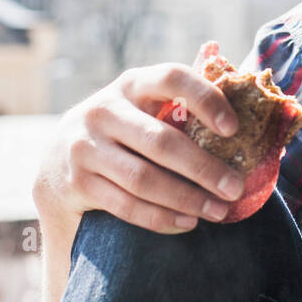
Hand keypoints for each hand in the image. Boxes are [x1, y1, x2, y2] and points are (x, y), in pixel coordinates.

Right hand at [34, 62, 244, 233]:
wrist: (54, 162)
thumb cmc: (122, 131)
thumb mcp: (141, 107)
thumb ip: (179, 107)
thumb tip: (247, 118)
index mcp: (131, 84)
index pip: (171, 78)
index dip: (205, 99)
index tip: (233, 129)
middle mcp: (103, 110)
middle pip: (161, 141)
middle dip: (204, 168)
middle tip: (235, 188)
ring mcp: (85, 147)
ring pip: (144, 178)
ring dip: (186, 198)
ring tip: (218, 211)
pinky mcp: (78, 182)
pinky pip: (126, 205)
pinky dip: (161, 217)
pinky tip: (187, 223)